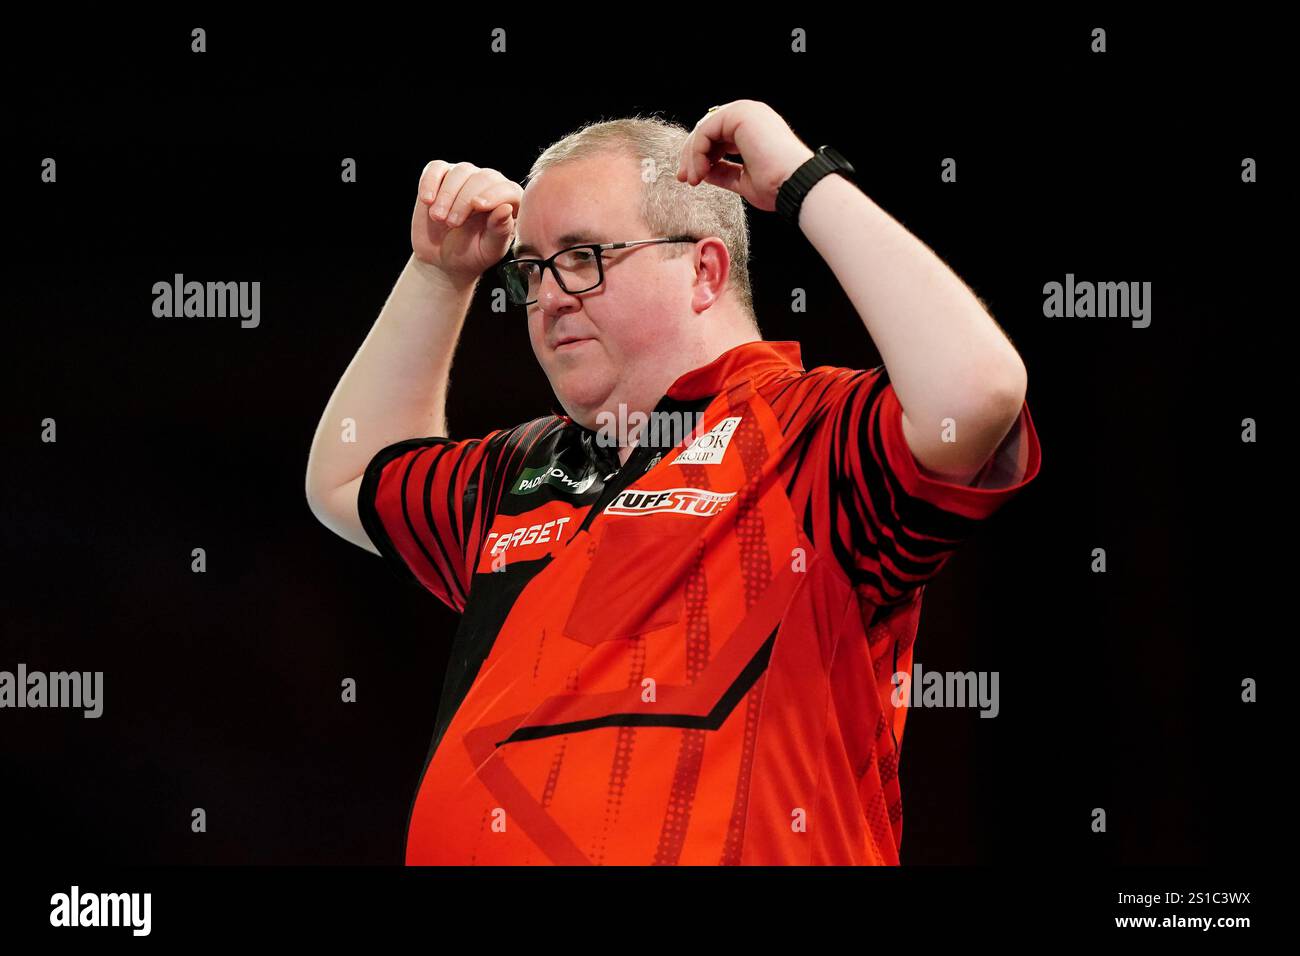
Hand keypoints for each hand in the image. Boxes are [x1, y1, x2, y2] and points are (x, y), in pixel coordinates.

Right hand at [411, 160, 522, 282]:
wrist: (442, 259)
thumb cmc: (472, 255)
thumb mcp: (488, 250)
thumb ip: (500, 231)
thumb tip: (506, 208)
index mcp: (509, 202)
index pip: (508, 189)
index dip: (494, 194)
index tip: (477, 206)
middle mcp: (490, 185)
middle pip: (483, 177)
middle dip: (465, 200)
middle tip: (452, 223)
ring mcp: (466, 178)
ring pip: (460, 171)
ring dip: (447, 194)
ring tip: (439, 218)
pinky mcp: (441, 176)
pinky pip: (436, 168)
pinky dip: (430, 181)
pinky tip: (427, 200)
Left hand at [675, 100, 815, 211]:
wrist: (793, 185)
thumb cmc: (777, 186)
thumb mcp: (743, 180)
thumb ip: (723, 172)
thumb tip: (704, 172)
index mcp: (753, 129)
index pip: (717, 137)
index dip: (700, 157)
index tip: (692, 180)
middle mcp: (750, 115)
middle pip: (707, 130)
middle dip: (692, 156)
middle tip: (685, 179)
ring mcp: (745, 111)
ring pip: (703, 130)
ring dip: (693, 157)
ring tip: (694, 180)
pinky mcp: (739, 113)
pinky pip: (705, 131)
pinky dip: (697, 152)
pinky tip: (701, 171)